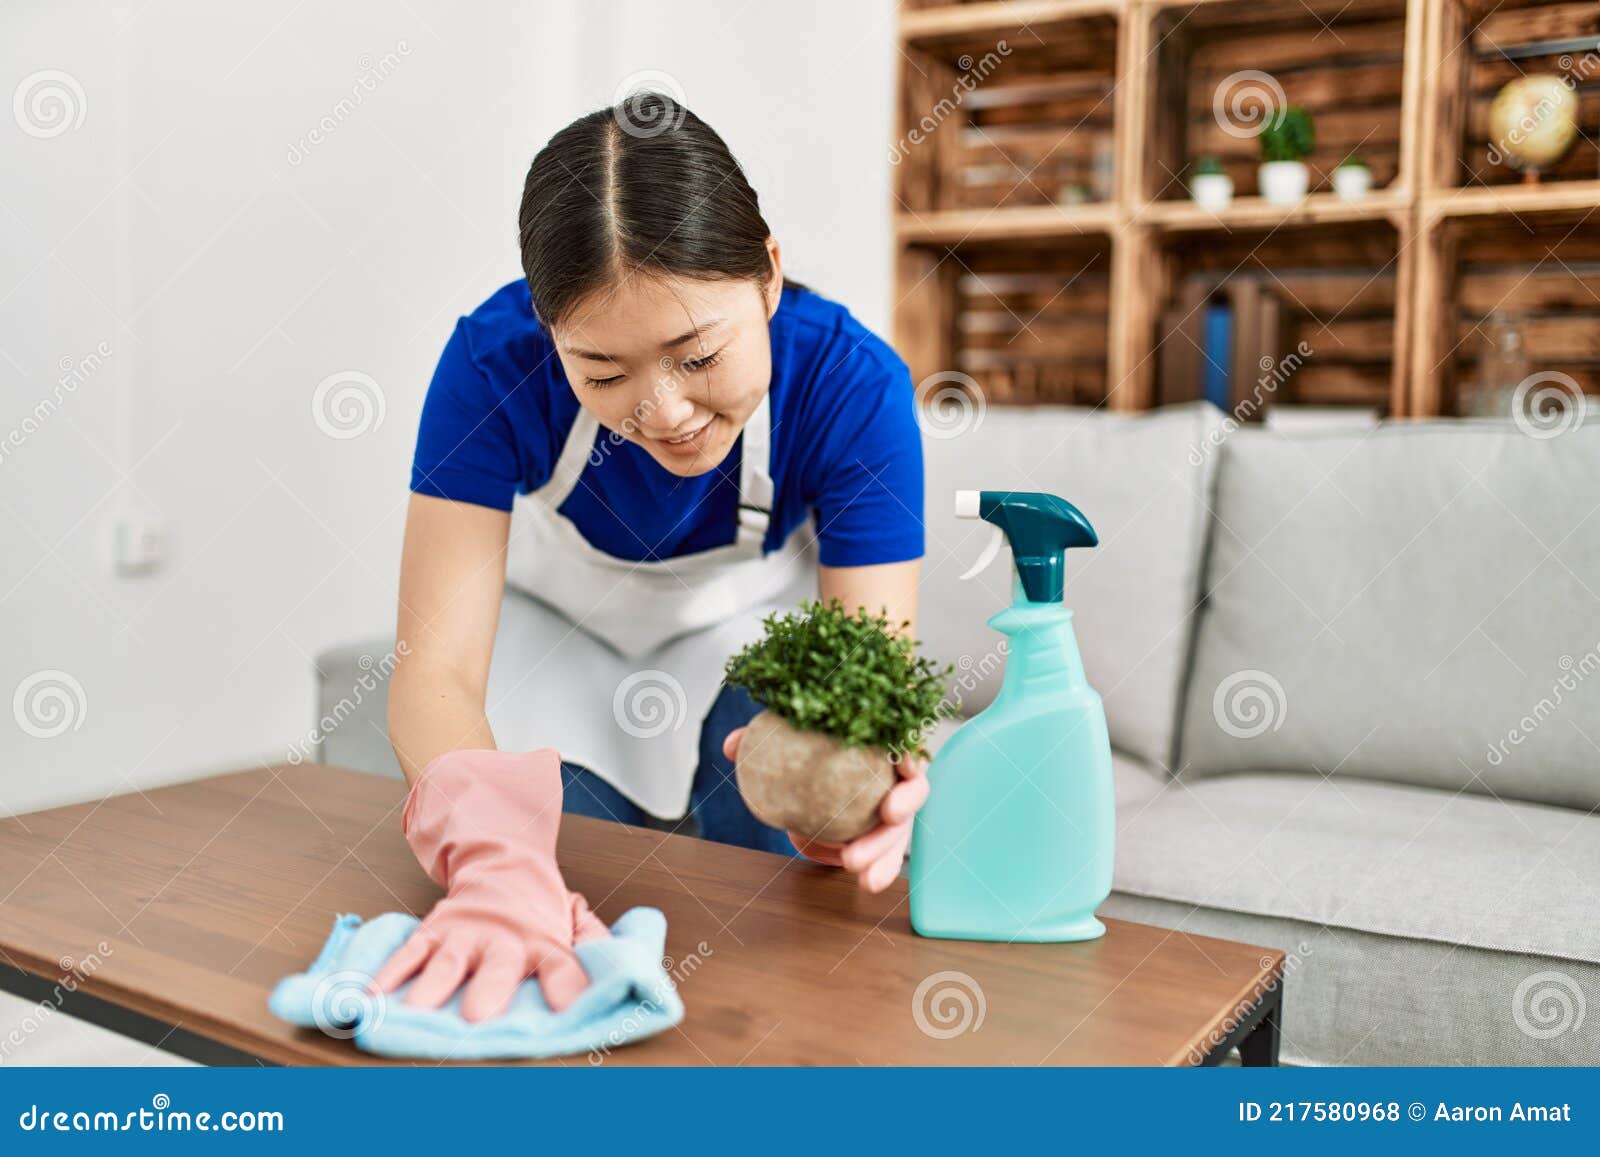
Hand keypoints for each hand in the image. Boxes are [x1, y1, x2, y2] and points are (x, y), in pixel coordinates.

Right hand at [368, 749, 608, 1020]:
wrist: (503, 864)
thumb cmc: (539, 913)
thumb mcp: (574, 923)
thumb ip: (597, 942)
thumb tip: (624, 966)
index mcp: (546, 943)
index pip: (563, 969)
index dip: (568, 989)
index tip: (568, 1011)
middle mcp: (505, 941)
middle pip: (498, 966)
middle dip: (489, 990)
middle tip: (480, 1017)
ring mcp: (465, 935)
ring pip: (446, 963)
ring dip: (431, 988)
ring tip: (415, 1012)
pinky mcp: (433, 931)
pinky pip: (409, 952)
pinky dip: (388, 974)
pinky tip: (370, 997)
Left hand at [722, 728, 929, 892]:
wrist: (814, 792)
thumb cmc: (810, 759)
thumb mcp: (788, 745)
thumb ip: (763, 742)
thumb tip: (732, 745)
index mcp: (880, 746)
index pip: (903, 742)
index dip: (910, 750)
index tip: (904, 761)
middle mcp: (895, 780)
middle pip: (913, 790)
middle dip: (905, 802)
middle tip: (888, 813)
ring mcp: (894, 815)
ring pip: (900, 832)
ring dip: (885, 850)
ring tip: (858, 865)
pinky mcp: (886, 843)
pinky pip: (887, 858)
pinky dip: (879, 871)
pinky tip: (867, 883)